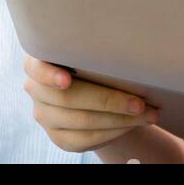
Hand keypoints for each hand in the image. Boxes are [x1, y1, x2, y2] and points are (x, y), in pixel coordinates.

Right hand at [23, 56, 160, 152]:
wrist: (96, 93)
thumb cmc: (97, 62)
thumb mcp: (92, 52)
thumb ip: (96, 49)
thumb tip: (131, 45)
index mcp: (39, 61)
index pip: (37, 69)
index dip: (50, 75)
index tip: (66, 80)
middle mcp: (35, 89)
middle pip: (68, 99)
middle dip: (108, 101)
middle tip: (139, 103)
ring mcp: (45, 115)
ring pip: (82, 122)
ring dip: (119, 119)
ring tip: (147, 114)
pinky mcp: (59, 137)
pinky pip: (86, 139)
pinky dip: (113, 132)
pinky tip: (132, 125)